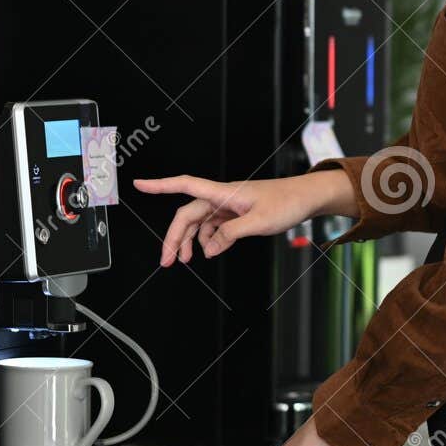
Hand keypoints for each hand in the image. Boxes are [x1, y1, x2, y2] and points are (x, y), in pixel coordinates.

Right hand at [131, 172, 348, 265]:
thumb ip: (231, 234)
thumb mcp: (260, 221)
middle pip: (188, 215)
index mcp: (224, 193)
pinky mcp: (236, 214)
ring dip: (189, 241)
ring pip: (199, 223)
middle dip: (173, 237)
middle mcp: (223, 198)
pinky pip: (214, 228)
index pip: (185, 185)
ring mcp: (229, 206)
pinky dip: (208, 240)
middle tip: (166, 260)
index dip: (160, 185)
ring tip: (184, 260)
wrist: (306, 198)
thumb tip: (209, 248)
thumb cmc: (287, 202)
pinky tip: (211, 251)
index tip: (138, 184)